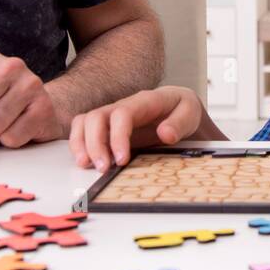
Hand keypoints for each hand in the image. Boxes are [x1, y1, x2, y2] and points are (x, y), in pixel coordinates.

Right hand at [69, 87, 202, 171]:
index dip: (118, 137)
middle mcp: (122, 106)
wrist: (177, 108)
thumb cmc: (182, 109)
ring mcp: (112, 117)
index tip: (121, 159)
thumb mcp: (190, 112)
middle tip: (103, 168)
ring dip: (82, 145)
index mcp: (144, 101)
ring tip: (88, 166)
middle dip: (95, 144)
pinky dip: (80, 146)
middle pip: (96, 117)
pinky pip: (84, 130)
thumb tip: (165, 134)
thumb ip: (179, 123)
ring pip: (85, 122)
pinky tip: (86, 162)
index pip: (122, 114)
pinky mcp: (107, 128)